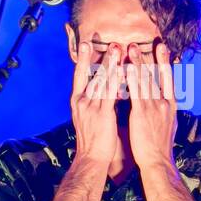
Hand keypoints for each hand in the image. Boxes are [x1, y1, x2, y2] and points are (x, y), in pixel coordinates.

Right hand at [71, 40, 122, 163]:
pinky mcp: (103, 113)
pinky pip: (111, 93)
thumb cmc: (92, 138)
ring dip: (110, 63)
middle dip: (101, 57)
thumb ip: (92, 101)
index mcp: (77, 100)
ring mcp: (91, 107)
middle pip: (92, 74)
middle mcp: (82, 101)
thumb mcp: (86, 116)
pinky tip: (123, 70)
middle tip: (109, 42)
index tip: (86, 44)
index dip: (84, 59)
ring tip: (117, 49)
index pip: (79, 75)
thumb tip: (100, 88)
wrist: (91, 157)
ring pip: (102, 80)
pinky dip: (117, 80)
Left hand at [126, 41, 177, 171]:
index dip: (165, 62)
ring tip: (132, 48)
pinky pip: (136, 92)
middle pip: (157, 76)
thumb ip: (163, 110)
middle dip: (151, 57)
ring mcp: (154, 107)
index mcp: (170, 105)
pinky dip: (132, 79)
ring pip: (145, 80)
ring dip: (138, 62)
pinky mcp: (142, 114)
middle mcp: (164, 103)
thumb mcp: (167, 124)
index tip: (162, 48)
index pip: (168, 79)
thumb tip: (163, 101)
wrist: (158, 161)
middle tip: (149, 41)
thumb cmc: (159, 145)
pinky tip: (127, 68)